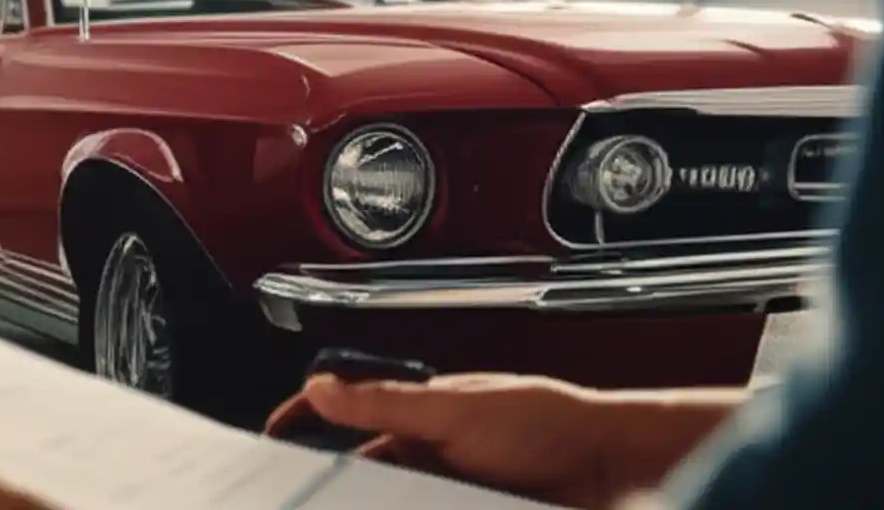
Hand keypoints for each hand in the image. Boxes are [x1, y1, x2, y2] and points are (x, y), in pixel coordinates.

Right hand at [267, 373, 741, 509]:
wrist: (612, 467)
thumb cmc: (549, 420)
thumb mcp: (457, 408)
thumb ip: (388, 401)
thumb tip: (323, 386)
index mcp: (421, 411)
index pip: (346, 413)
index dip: (305, 424)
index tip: (270, 442)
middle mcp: (430, 450)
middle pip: (358, 468)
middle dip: (326, 480)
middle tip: (295, 495)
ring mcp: (448, 488)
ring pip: (386, 500)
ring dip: (363, 502)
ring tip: (336, 504)